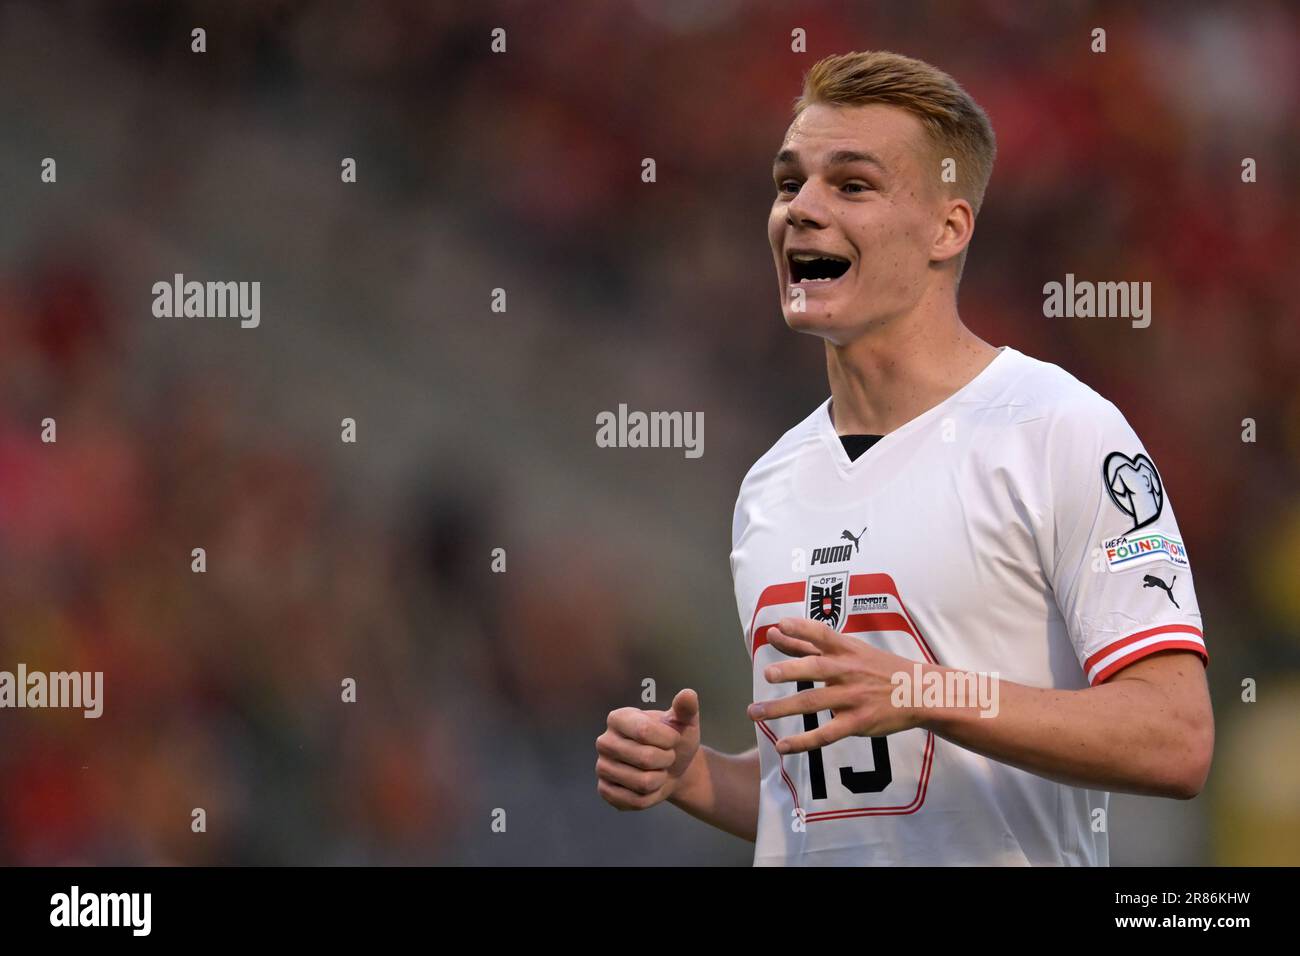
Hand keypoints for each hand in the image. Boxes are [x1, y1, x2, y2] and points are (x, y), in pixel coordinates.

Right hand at [596, 688, 700, 809]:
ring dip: (661, 779)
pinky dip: (651, 797)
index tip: (673, 739)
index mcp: (618, 718)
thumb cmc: (675, 740)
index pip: (644, 731)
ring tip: (658, 770)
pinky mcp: (605, 791)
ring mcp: (602, 767)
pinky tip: (650, 786)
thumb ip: (686, 708)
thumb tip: (688, 694)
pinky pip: (636, 801)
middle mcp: (604, 741)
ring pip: (642, 783)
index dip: (668, 740)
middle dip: (666, 760)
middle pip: (645, 758)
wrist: (672, 768)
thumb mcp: (685, 722)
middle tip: (666, 757)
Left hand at [747, 617, 920, 753]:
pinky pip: (827, 734)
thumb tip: (775, 632)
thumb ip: (808, 642)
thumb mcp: (849, 649)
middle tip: (768, 674)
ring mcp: (853, 698)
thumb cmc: (877, 668)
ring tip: (755, 712)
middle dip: (792, 671)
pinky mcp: (858, 722)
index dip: (801, 629)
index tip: (779, 626)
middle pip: (817, 668)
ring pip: (814, 703)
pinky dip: (803, 741)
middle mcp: (848, 671)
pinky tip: (782, 746)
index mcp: (846, 650)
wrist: (919, 692)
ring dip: (782, 708)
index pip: (822, 635)